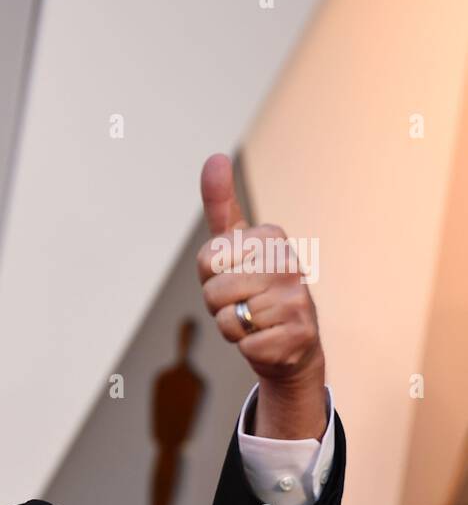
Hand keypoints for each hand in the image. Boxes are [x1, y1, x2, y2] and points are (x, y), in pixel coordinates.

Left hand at [196, 154, 326, 440]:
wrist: (289, 342)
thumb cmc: (254, 288)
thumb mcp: (234, 245)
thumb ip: (221, 205)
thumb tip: (214, 157)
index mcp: (271, 237)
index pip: (208, 259)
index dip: (210, 275)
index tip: (233, 274)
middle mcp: (290, 264)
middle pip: (214, 291)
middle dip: (219, 303)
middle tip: (244, 301)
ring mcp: (297, 300)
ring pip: (226, 318)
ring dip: (232, 325)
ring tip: (255, 319)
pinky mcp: (297, 335)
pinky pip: (243, 343)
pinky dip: (246, 346)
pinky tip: (267, 338)